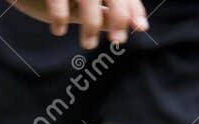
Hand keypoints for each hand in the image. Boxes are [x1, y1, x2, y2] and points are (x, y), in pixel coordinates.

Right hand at [6, 0, 149, 49]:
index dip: (133, 9)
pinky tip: (59, 30)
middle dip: (119, 18)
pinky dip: (60, 18)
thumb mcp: (82, 4)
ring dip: (92, 24)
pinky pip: (58, 0)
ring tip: (88, 44)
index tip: (139, 29)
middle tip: (117, 42)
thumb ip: (109, 11)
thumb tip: (139, 26)